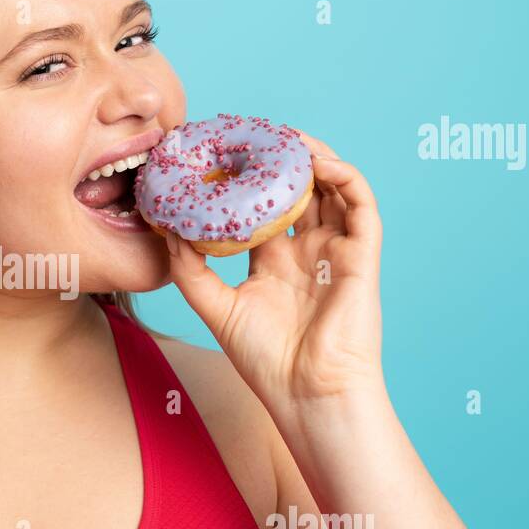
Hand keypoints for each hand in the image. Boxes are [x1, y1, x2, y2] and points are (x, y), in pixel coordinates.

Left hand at [165, 131, 384, 420]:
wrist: (308, 395)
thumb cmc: (266, 362)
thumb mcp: (215, 308)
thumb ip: (190, 269)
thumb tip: (166, 229)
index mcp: (272, 263)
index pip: (260, 208)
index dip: (244, 181)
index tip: (217, 155)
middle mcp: (305, 252)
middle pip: (295, 190)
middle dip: (277, 160)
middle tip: (250, 134)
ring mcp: (335, 251)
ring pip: (330, 188)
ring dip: (312, 157)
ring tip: (285, 138)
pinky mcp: (361, 256)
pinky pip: (362, 204)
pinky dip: (345, 176)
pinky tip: (319, 162)